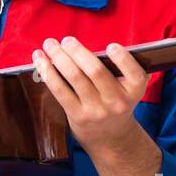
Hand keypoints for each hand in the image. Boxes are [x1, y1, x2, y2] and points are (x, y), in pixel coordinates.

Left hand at [32, 37, 147, 152]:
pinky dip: (48, 71)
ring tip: (50, 44)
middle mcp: (117, 101)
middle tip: (66, 40)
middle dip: (78, 51)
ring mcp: (96, 110)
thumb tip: (89, 46)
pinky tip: (40, 59)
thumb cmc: (116, 99)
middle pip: (95, 71)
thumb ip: (119, 68)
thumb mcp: (128, 87)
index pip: (134, 73)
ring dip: (59, 57)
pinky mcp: (77, 115)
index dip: (123, 59)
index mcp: (134, 89)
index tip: (111, 46)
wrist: (110, 135)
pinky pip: (59, 89)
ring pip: (74, 77)